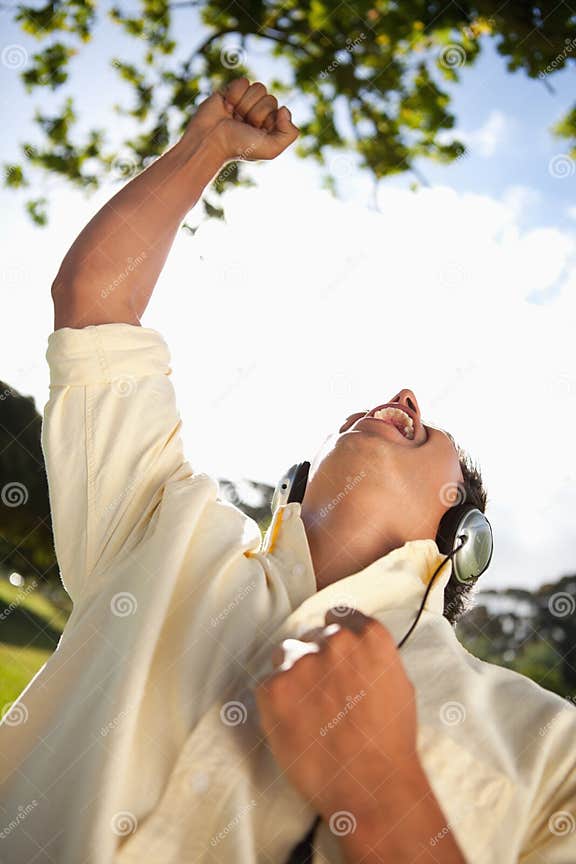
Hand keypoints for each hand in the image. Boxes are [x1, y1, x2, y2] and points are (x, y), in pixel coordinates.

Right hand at [182, 77, 298, 162]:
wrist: (210, 140)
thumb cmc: (239, 147)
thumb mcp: (271, 149)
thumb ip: (289, 134)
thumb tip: (285, 109)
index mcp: (270, 125)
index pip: (279, 110)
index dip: (267, 120)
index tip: (255, 132)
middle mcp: (259, 112)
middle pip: (269, 97)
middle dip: (256, 113)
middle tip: (243, 125)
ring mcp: (246, 101)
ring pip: (258, 87)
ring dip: (245, 104)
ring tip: (234, 117)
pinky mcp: (232, 91)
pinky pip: (244, 81)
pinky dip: (235, 94)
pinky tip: (227, 107)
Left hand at [254, 608, 419, 820]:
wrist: (369, 787)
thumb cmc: (388, 744)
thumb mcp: (398, 686)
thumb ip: (371, 657)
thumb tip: (352, 648)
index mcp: (369, 638)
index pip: (340, 616)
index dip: (334, 635)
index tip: (331, 653)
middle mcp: (335, 642)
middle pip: (311, 636)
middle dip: (314, 660)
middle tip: (322, 694)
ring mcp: (302, 663)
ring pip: (285, 655)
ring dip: (292, 675)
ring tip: (307, 712)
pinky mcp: (274, 688)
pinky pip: (267, 685)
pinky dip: (276, 703)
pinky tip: (296, 726)